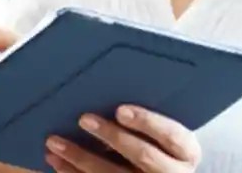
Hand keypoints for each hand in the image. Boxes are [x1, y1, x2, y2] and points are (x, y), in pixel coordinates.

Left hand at [45, 106, 200, 172]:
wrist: (157, 171)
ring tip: (54, 141)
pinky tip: (56, 161)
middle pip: (144, 155)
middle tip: (84, 118)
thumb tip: (109, 79)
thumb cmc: (157, 142)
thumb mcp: (162, 131)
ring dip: (80, 158)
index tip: (121, 110)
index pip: (172, 135)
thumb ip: (147, 115)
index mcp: (187, 152)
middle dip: (112, 137)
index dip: (147, 122)